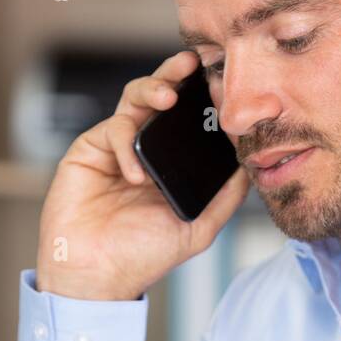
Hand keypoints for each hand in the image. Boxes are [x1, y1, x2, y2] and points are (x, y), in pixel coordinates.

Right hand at [36, 50, 248, 301]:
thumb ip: (225, 198)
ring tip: (168, 98)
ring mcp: (115, 148)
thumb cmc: (141, 257)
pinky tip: (135, 173)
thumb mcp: (198, 228)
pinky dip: (126, 145)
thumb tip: (252, 168)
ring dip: (152, 90)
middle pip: (160, 96)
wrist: (97, 276)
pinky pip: (111, 131)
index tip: (221, 84)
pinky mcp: (88, 151)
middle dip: (175, 75)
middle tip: (192, 64)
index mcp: (169, 164)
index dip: (202, 97)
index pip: (187, 118)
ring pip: (133, 99)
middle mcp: (144, 149)